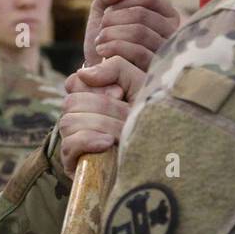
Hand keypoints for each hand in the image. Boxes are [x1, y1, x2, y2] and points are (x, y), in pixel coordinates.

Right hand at [57, 56, 149, 175]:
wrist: (166, 162)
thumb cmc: (154, 121)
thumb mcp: (141, 86)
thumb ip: (116, 68)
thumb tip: (83, 73)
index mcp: (92, 99)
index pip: (74, 82)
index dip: (95, 86)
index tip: (120, 93)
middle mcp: (79, 119)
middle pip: (72, 101)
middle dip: (104, 107)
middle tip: (127, 116)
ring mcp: (74, 143)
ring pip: (69, 122)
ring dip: (101, 125)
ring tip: (122, 134)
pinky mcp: (73, 165)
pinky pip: (69, 145)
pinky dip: (89, 141)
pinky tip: (108, 144)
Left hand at [83, 0, 180, 70]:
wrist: (99, 76)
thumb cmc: (106, 43)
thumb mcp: (103, 13)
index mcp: (165, 15)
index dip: (124, 0)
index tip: (108, 12)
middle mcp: (172, 32)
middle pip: (142, 14)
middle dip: (113, 19)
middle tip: (101, 31)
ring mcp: (166, 52)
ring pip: (139, 32)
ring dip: (111, 34)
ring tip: (100, 41)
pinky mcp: (156, 70)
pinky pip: (138, 52)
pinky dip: (114, 48)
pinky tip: (102, 51)